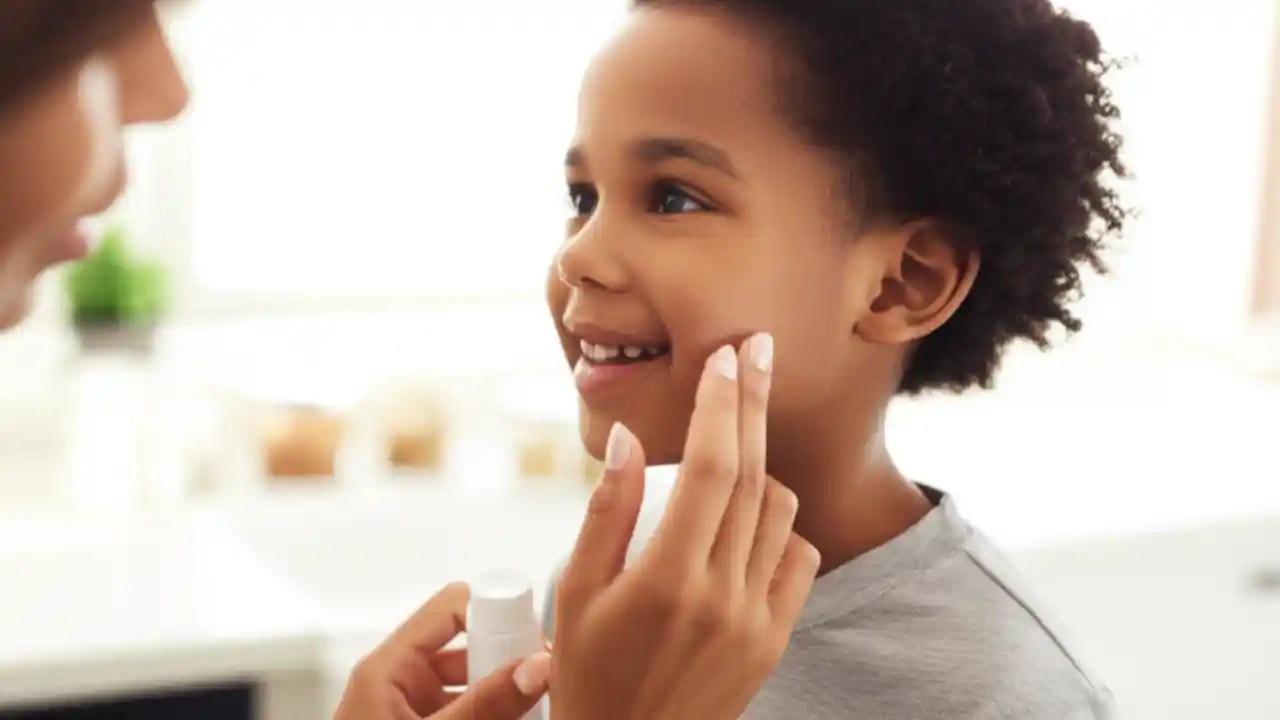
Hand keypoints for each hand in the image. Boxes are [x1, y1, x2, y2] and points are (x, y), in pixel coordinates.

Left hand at [335, 582, 550, 719]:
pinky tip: (520, 714)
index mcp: (386, 667)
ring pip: (473, 680)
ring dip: (505, 687)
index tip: (535, 635)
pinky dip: (494, 710)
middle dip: (508, 657)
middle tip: (543, 674)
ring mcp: (410, 707)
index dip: (495, 612)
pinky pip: (467, 705)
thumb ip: (484, 705)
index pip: (451, 606)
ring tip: (539, 697)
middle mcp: (398, 679)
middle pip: (469, 644)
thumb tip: (537, 666)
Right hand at [551, 334, 820, 719]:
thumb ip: (607, 512)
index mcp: (667, 579)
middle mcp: (722, 596)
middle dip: (754, 404)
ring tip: (732, 446)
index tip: (726, 358)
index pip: (710, 469)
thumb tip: (631, 441)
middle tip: (758, 349)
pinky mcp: (774, 639)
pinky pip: (798, 559)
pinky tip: (748, 518)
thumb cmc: (587, 673)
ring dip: (760, 465)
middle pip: (752, 475)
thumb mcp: (578, 594)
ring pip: (780, 512)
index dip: (721, 405)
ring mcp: (757, 620)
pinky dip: (779, 524)